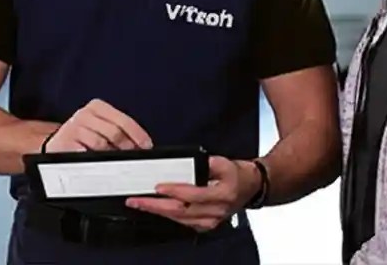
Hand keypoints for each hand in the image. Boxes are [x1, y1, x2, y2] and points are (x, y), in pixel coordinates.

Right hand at [44, 99, 152, 151]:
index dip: (137, 135)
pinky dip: (95, 161)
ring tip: (112, 161)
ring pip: (101, 144)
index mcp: (97, 107)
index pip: (123, 120)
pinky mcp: (66, 143)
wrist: (56, 144)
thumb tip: (141, 145)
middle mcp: (84, 114)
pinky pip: (87, 155)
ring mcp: (74, 128)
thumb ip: (118, 131)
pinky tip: (98, 163)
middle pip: (115, 133)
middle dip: (127, 148)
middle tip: (132, 158)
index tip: (146, 146)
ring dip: (110, 156)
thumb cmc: (83, 137)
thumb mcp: (100, 126)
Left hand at [124, 156, 257, 231]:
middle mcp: (216, 211)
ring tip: (139, 204)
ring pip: (179, 219)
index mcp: (222, 194)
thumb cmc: (236, 174)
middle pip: (181, 211)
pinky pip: (183, 222)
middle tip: (136, 200)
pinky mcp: (205, 225)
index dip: (173, 191)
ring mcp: (211, 221)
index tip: (157, 187)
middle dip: (155, 206)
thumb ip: (204, 163)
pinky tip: (155, 209)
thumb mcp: (223, 162)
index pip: (193, 195)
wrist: (250, 187)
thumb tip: (183, 163)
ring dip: (158, 211)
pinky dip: (167, 215)